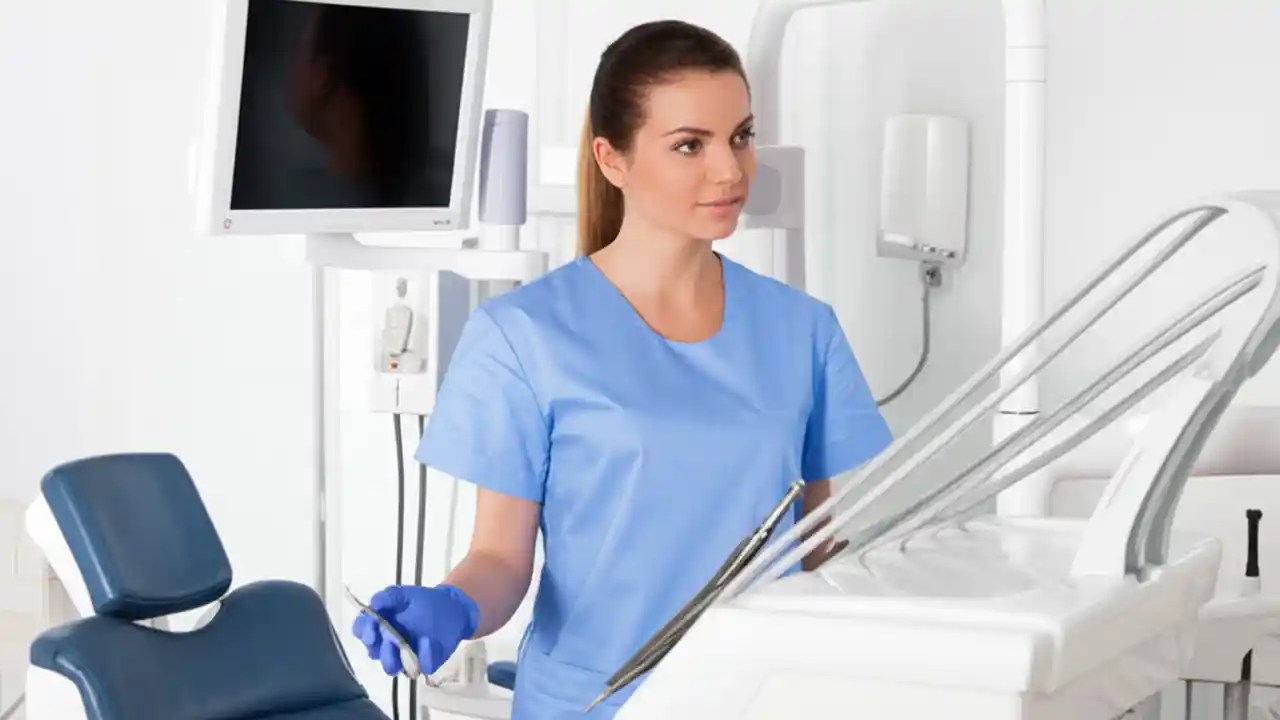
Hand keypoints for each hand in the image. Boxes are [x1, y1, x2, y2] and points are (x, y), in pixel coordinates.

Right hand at [351, 584, 480, 675]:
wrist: (453, 608)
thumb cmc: (424, 601)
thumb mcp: (405, 594)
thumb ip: (388, 597)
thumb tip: (373, 604)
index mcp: (379, 625)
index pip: (361, 631)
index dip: (364, 631)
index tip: (372, 630)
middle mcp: (387, 644)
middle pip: (374, 653)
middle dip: (381, 648)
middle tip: (391, 638)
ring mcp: (405, 656)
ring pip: (392, 667)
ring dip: (395, 658)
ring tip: (405, 646)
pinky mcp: (425, 662)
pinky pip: (421, 666)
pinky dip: (424, 656)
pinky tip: (428, 642)